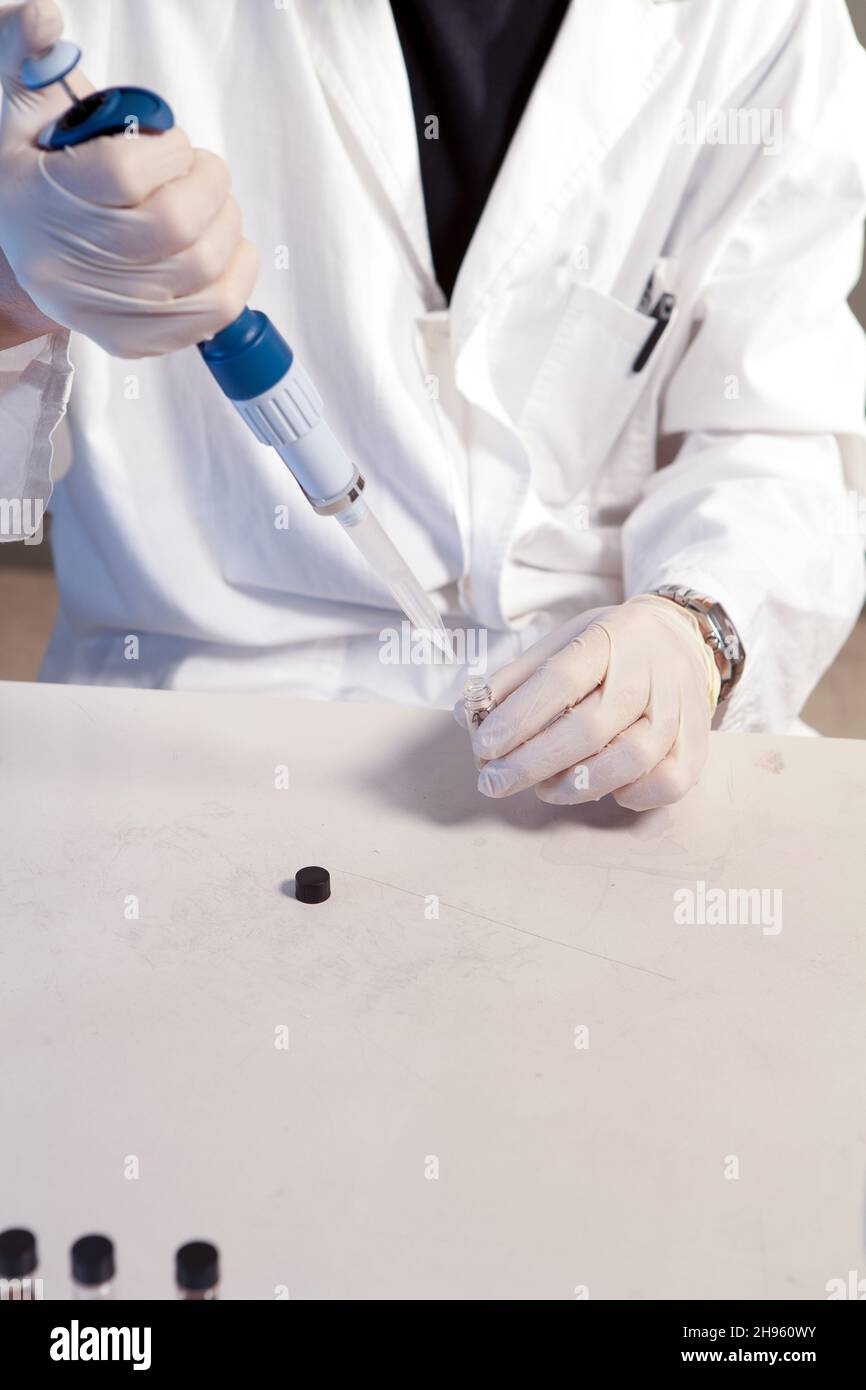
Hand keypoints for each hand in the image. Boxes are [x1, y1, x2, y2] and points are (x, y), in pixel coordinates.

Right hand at [0, 0, 257, 355]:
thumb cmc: (40, 169)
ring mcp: (94, 308)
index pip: (123, 174)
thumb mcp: (23, 103)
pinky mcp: (127, 339)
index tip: (172, 143)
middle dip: (210, 189)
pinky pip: (205, 317)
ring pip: (197, 271)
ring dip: (228, 229)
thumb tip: (44, 19)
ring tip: (218, 208)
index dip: (169, 151)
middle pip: (170, 228)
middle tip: (208, 173)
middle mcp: (60, 261)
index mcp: (32, 196)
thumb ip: (28, 50)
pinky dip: (236, 281)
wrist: (28, 241)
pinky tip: (232, 253)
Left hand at [463, 597, 719, 810]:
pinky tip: (602, 789)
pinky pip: (671, 780)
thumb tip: (467, 715)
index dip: (519, 717)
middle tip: (494, 782)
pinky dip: (633, 794)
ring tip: (543, 790)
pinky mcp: (699, 741)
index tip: (483, 747)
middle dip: (534, 761)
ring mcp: (681, 706)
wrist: (682, 636)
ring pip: (635, 757)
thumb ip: (518, 678)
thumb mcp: (564, 641)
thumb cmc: (611, 646)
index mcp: (611, 636)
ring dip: (579, 783)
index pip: (561, 679)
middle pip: (593, 725)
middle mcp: (651, 670)